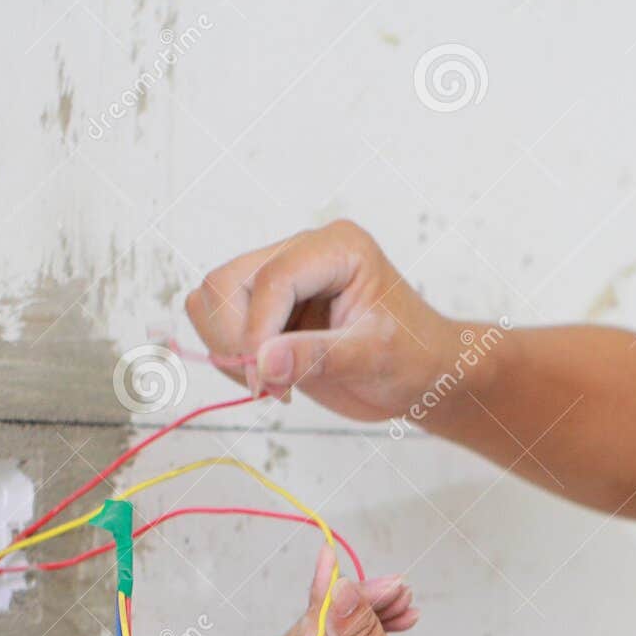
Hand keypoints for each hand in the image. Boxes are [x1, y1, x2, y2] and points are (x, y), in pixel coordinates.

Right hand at [185, 220, 488, 415]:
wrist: (423, 374)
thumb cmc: (413, 358)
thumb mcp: (375, 358)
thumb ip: (318, 356)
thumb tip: (261, 362)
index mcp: (338, 248)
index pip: (272, 279)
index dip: (257, 331)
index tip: (264, 381)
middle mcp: (303, 252)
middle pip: (227, 282)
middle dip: (236, 339)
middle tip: (268, 387)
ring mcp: (281, 277)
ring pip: (212, 300)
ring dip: (227, 348)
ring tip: (273, 384)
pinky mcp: (267, 307)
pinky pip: (218, 323)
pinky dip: (229, 355)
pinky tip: (269, 379)